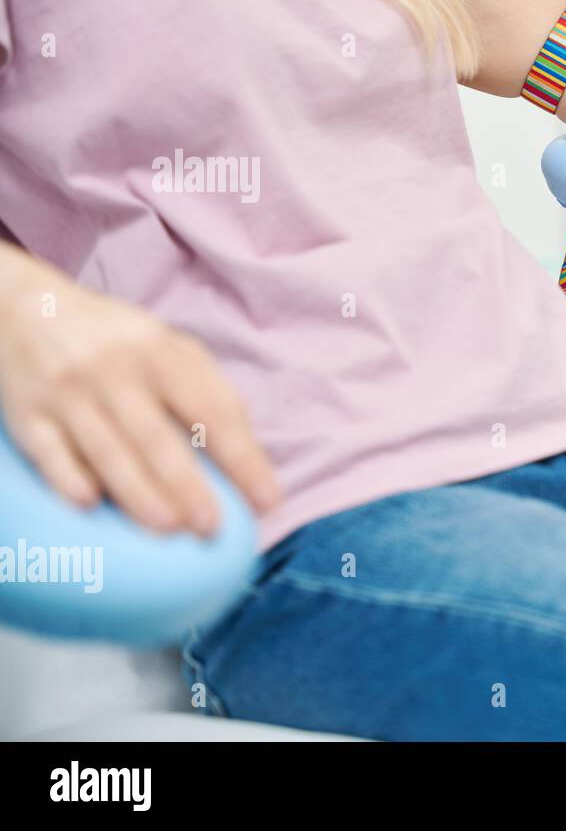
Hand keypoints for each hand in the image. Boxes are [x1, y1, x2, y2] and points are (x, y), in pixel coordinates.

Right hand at [0, 264, 279, 534]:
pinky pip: (48, 452)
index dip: (243, 459)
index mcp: (162, 354)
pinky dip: (68, 479)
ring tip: (169, 529)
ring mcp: (67, 392)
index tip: (267, 500)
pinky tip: (90, 504)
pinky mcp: (26, 414)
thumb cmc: (119, 342)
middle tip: (212, 527)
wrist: (28, 307)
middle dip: (187, 485)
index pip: (212, 411)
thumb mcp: (170, 347)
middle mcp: (114, 371)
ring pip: (105, 450)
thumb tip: (246, 453)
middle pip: (155, 437)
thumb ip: (208, 390)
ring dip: (138, 493)